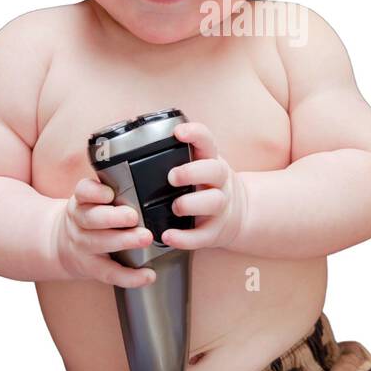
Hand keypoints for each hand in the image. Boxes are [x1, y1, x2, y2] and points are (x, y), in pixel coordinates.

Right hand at [52, 178, 157, 287]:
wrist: (59, 244)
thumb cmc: (87, 217)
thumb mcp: (89, 199)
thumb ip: (110, 189)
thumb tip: (143, 174)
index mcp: (81, 202)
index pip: (83, 192)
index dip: (94, 192)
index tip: (108, 193)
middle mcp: (80, 223)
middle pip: (92, 218)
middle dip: (113, 217)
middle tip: (133, 216)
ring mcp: (84, 246)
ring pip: (100, 244)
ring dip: (124, 241)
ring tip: (145, 238)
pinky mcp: (91, 268)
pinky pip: (110, 273)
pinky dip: (130, 277)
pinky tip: (148, 275)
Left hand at [160, 122, 247, 251]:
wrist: (239, 213)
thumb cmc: (207, 184)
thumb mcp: (199, 164)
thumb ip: (175, 154)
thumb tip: (130, 140)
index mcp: (211, 160)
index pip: (207, 141)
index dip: (195, 134)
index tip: (178, 132)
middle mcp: (219, 182)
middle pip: (215, 170)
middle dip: (193, 172)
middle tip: (172, 177)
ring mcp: (220, 207)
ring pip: (213, 202)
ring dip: (191, 203)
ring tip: (175, 207)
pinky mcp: (215, 231)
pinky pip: (203, 236)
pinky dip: (185, 238)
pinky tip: (169, 236)